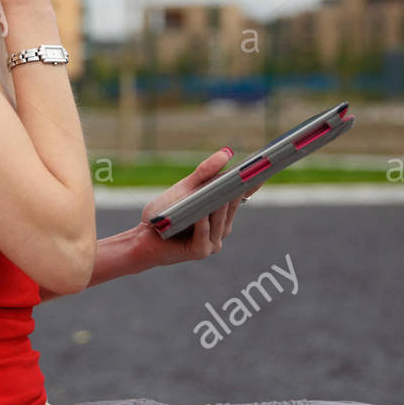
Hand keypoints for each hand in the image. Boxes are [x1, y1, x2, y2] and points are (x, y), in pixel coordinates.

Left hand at [132, 148, 262, 266]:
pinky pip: (204, 234)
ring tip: (223, 190)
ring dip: (219, 206)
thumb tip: (227, 153)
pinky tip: (201, 213)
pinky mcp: (200, 252)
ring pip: (219, 220)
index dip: (251, 184)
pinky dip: (202, 223)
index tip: (261, 170)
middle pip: (230, 207)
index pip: (240, 197)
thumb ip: (205, 172)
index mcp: (221, 215)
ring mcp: (213, 243)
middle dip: (235, 190)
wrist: (142, 237)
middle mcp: (221, 229)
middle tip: (244, 173)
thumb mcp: (186, 188)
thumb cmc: (164, 213)